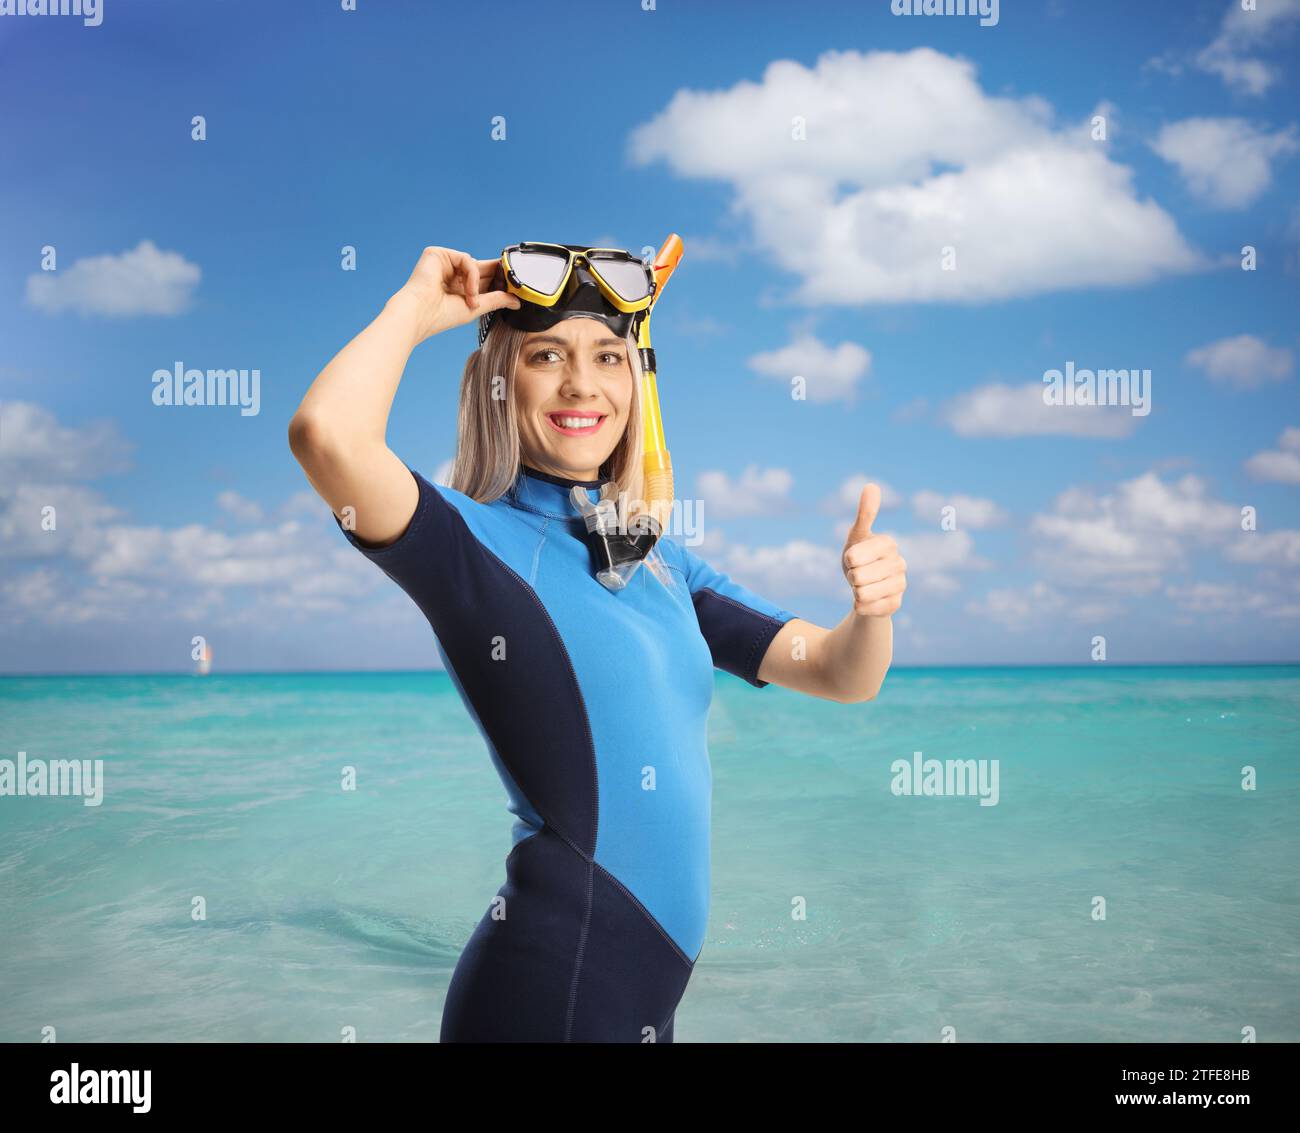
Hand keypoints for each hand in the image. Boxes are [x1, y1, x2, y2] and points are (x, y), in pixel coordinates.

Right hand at [394, 246, 520, 342]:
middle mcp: (451, 273)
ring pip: (475, 264)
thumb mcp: (476, 307)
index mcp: (458, 286)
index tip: (516, 287)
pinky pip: (466, 259)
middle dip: (497, 276)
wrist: (420, 314)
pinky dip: (471, 276)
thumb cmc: (441, 316)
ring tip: (472, 301)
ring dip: (478, 284)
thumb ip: (496, 300)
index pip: (483, 278)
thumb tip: (517, 300)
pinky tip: (467, 291)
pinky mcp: (437, 254)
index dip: (499, 280)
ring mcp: (444, 262)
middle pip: (482, 267)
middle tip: (513, 283)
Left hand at [842, 483, 906, 616]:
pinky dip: (860, 606)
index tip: (854, 558)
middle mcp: (900, 563)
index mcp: (889, 544)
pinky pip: (866, 608)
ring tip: (862, 586)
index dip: (848, 559)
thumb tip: (872, 485)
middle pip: (857, 576)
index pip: (854, 556)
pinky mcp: (896, 605)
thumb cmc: (860, 558)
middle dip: (851, 578)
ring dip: (855, 592)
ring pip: (862, 594)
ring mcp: (900, 585)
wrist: (865, 588)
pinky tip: (866, 601)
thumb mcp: (857, 536)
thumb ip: (866, 513)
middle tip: (858, 575)